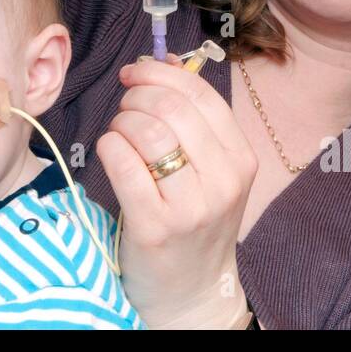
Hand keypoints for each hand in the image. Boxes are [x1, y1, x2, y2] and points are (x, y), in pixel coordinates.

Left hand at [96, 53, 259, 328]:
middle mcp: (224, 181)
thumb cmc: (194, 221)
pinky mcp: (156, 226)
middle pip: (170, 107)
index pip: (200, 94)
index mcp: (241, 158)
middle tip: (125, 107)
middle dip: (136, 96)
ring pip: (147, 131)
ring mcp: (192, 206)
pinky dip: (109, 147)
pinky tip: (111, 153)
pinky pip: (123, 162)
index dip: (160, 73)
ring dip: (122, 122)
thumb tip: (163, 60)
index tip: (134, 72)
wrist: (192, 291)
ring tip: (120, 135)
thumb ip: (191, 117)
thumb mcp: (209, 169)